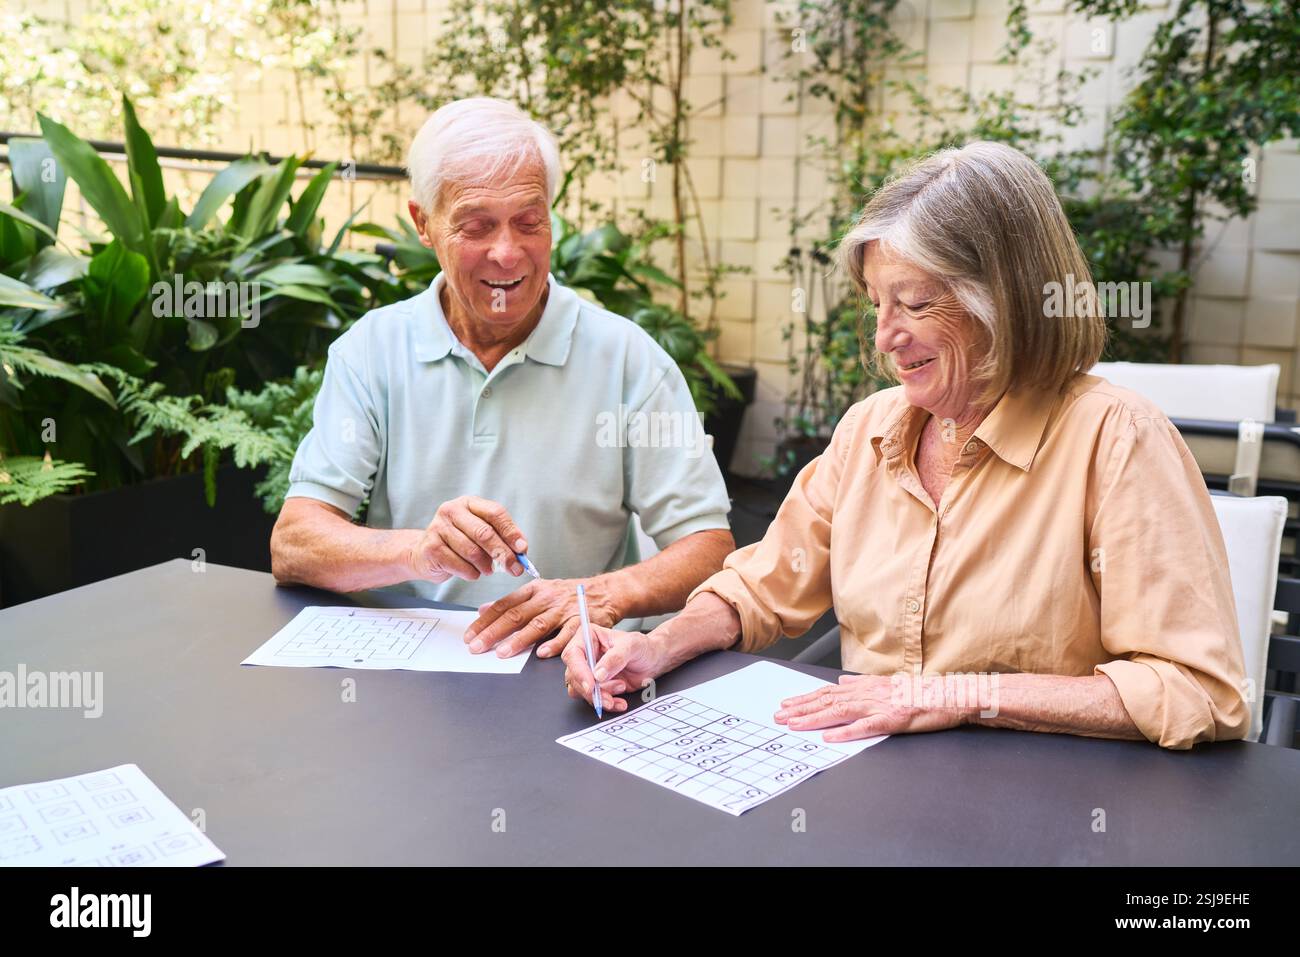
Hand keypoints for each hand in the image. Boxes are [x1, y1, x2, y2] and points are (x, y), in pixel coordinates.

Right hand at [408, 496, 527, 583]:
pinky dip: (472, 574)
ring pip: (473, 552)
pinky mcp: (431, 548)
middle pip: (484, 533)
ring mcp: (438, 528)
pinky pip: (461, 565)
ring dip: (486, 566)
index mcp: (468, 503)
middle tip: (515, 568)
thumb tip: (521, 550)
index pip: (495, 513)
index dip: (511, 532)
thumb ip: (500, 538)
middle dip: (503, 553)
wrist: (423, 554)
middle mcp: (451, 511)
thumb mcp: (479, 534)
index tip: (522, 549)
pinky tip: (471, 572)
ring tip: (487, 570)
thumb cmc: (457, 544)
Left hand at [464, 577, 620, 657]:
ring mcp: (564, 610)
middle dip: (494, 632)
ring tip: (502, 653)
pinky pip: (566, 635)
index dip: (485, 621)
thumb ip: (512, 602)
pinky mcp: (581, 622)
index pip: (504, 605)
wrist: (605, 592)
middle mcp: (547, 598)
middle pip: (516, 615)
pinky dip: (554, 644)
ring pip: (537, 625)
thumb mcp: (539, 591)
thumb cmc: (568, 595)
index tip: (470, 635)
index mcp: (534, 590)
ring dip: (519, 640)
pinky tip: (542, 654)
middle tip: (477, 647)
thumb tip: (483, 610)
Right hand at [561, 626, 668, 713]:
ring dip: (600, 697)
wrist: (653, 661)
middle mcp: (584, 654)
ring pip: (580, 691)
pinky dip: (607, 703)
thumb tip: (598, 674)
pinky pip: (592, 700)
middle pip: (573, 676)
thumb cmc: (643, 647)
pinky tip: (620, 702)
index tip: (591, 685)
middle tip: (608, 696)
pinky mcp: (596, 686)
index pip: (573, 654)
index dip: (579, 671)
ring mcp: (588, 671)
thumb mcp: (632, 646)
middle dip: (591, 690)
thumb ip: (615, 658)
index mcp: (588, 636)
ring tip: (621, 688)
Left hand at [773, 673, 972, 741]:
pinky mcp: (893, 720)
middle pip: (828, 701)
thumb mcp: (886, 684)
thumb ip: (860, 684)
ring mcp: (880, 706)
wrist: (948, 695)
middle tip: (778, 716)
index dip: (805, 699)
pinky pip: (866, 727)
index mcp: (866, 687)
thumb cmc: (920, 692)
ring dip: (814, 718)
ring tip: (794, 724)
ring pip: (840, 712)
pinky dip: (846, 732)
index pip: (829, 693)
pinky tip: (829, 737)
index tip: (786, 705)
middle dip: (801, 709)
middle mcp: (869, 694)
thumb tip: (839, 683)